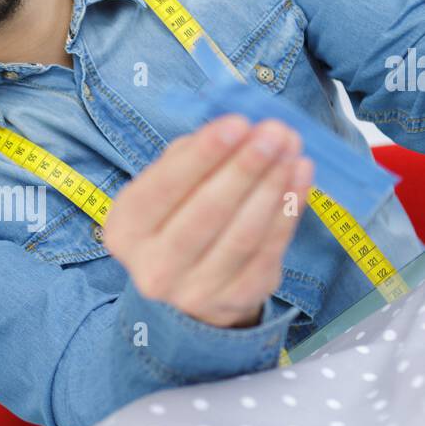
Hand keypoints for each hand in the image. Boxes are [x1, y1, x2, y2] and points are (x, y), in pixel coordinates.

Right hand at [103, 114, 312, 327]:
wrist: (191, 283)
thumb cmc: (179, 217)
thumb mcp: (168, 185)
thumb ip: (193, 155)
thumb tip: (240, 130)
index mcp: (125, 230)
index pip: (163, 188)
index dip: (203, 155)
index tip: (238, 123)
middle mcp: (153, 267)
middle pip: (206, 213)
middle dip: (245, 168)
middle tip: (274, 133)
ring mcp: (193, 291)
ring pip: (242, 235)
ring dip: (273, 187)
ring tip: (291, 151)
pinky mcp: (234, 301)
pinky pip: (267, 253)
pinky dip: (288, 212)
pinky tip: (300, 178)